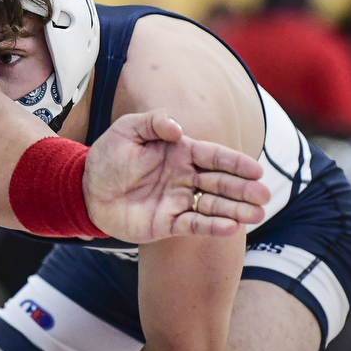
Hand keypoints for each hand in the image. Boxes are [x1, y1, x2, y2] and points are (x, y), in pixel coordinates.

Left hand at [84, 111, 268, 241]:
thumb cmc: (108, 157)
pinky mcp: (168, 223)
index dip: (236, 164)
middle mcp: (184, 177)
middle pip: (220, 183)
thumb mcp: (127, 130)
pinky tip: (230, 227)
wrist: (86, 190)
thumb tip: (178, 128)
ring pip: (213, 206)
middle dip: (243, 189)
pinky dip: (212, 227)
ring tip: (257, 215)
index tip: (257, 171)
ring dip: (236, 210)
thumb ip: (153, 123)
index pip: (214, 157)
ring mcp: (178, 201)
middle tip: (264, 196)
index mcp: (180, 152)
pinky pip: (194, 225)